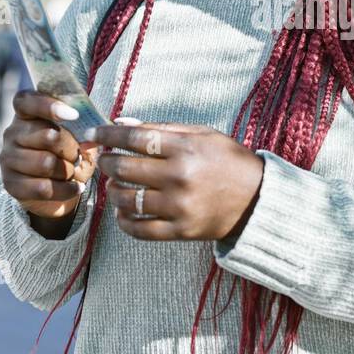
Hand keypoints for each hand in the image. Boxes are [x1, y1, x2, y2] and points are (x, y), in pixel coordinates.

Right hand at [0, 91, 99, 224]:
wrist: (55, 189)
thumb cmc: (67, 153)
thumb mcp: (77, 137)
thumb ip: (83, 129)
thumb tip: (92, 135)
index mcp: (26, 114)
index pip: (26, 101)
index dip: (48, 106)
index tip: (74, 115)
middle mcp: (12, 133)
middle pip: (47, 136)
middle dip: (72, 149)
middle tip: (78, 156)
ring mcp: (8, 158)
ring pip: (46, 163)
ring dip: (68, 171)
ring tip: (74, 173)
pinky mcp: (10, 184)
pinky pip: (42, 187)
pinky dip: (66, 189)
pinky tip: (76, 187)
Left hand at [89, 122, 264, 242]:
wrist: (258, 200)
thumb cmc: (229, 161)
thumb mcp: (203, 134)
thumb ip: (163, 128)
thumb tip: (123, 122)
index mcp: (185, 149)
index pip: (135, 137)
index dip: (109, 134)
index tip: (95, 133)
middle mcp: (180, 177)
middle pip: (124, 167)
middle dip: (106, 161)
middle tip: (104, 159)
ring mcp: (179, 207)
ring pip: (126, 199)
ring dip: (113, 190)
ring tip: (114, 184)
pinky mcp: (180, 231)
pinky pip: (139, 229)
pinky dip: (124, 221)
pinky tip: (122, 211)